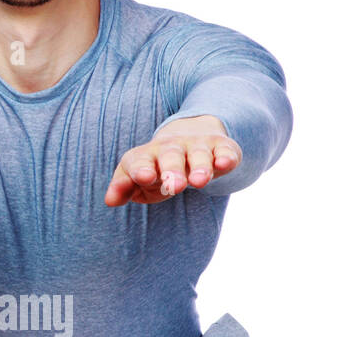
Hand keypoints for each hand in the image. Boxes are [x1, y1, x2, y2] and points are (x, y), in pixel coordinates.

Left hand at [104, 116, 241, 205]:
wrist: (191, 136)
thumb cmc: (158, 167)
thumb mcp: (140, 176)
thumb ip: (124, 187)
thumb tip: (110, 200)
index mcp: (147, 156)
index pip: (140, 161)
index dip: (141, 168)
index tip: (142, 177)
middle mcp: (172, 148)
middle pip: (170, 157)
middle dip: (172, 170)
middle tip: (174, 186)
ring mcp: (197, 146)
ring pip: (199, 155)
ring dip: (200, 167)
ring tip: (199, 182)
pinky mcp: (221, 147)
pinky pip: (225, 151)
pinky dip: (226, 157)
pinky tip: (226, 164)